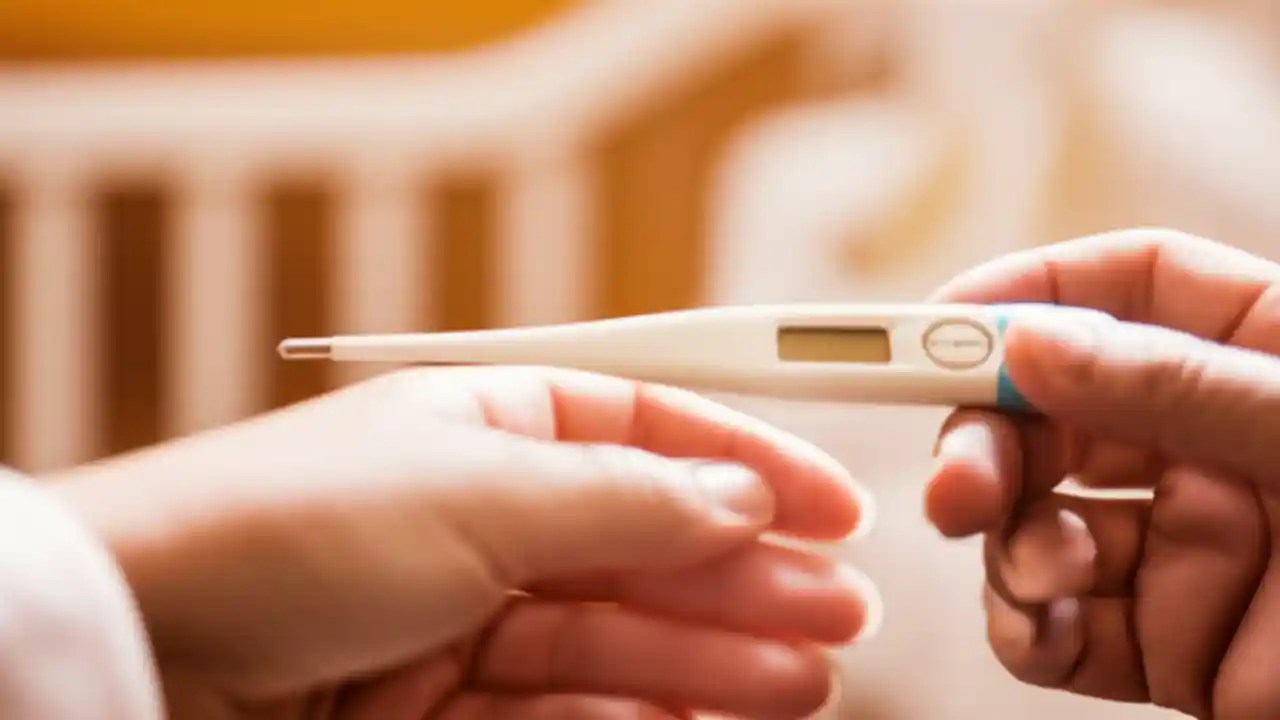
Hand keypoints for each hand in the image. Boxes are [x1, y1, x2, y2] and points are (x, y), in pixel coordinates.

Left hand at [51, 367, 872, 719]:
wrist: (140, 649)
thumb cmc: (280, 530)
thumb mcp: (478, 489)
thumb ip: (625, 501)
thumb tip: (742, 492)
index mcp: (490, 425)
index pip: (649, 432)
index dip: (748, 463)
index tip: (838, 505)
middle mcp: (482, 514)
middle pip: (649, 545)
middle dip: (750, 576)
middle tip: (841, 614)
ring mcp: (463, 615)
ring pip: (619, 636)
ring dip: (714, 656)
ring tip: (804, 680)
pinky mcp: (436, 706)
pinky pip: (563, 710)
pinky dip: (634, 717)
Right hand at [927, 229, 1279, 718]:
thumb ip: (1178, 388)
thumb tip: (1031, 344)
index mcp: (1268, 356)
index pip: (1124, 288)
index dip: (1024, 293)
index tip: (937, 331)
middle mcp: (1212, 443)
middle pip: (1053, 408)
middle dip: (988, 441)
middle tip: (956, 486)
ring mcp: (1186, 545)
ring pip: (1039, 518)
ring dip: (1010, 544)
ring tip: (1045, 577)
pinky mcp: (1170, 642)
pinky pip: (1059, 622)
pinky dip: (1030, 624)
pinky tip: (1052, 626)